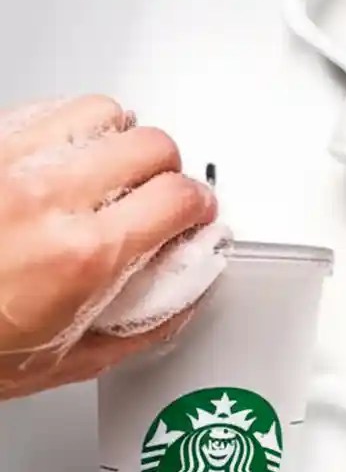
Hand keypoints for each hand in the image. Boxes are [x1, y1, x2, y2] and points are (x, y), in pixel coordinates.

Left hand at [0, 96, 215, 399]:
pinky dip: (67, 129)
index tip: (195, 217)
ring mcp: (7, 163)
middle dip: (167, 172)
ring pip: (102, 111)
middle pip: (152, 144)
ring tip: (111, 169)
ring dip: (118, 139)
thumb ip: (144, 326)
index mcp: (82, 254)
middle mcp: (46, 197)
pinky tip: (63, 159)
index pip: (181, 196)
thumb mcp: (68, 361)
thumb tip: (184, 297)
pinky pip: (45, 110)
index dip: (200, 207)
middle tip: (158, 197)